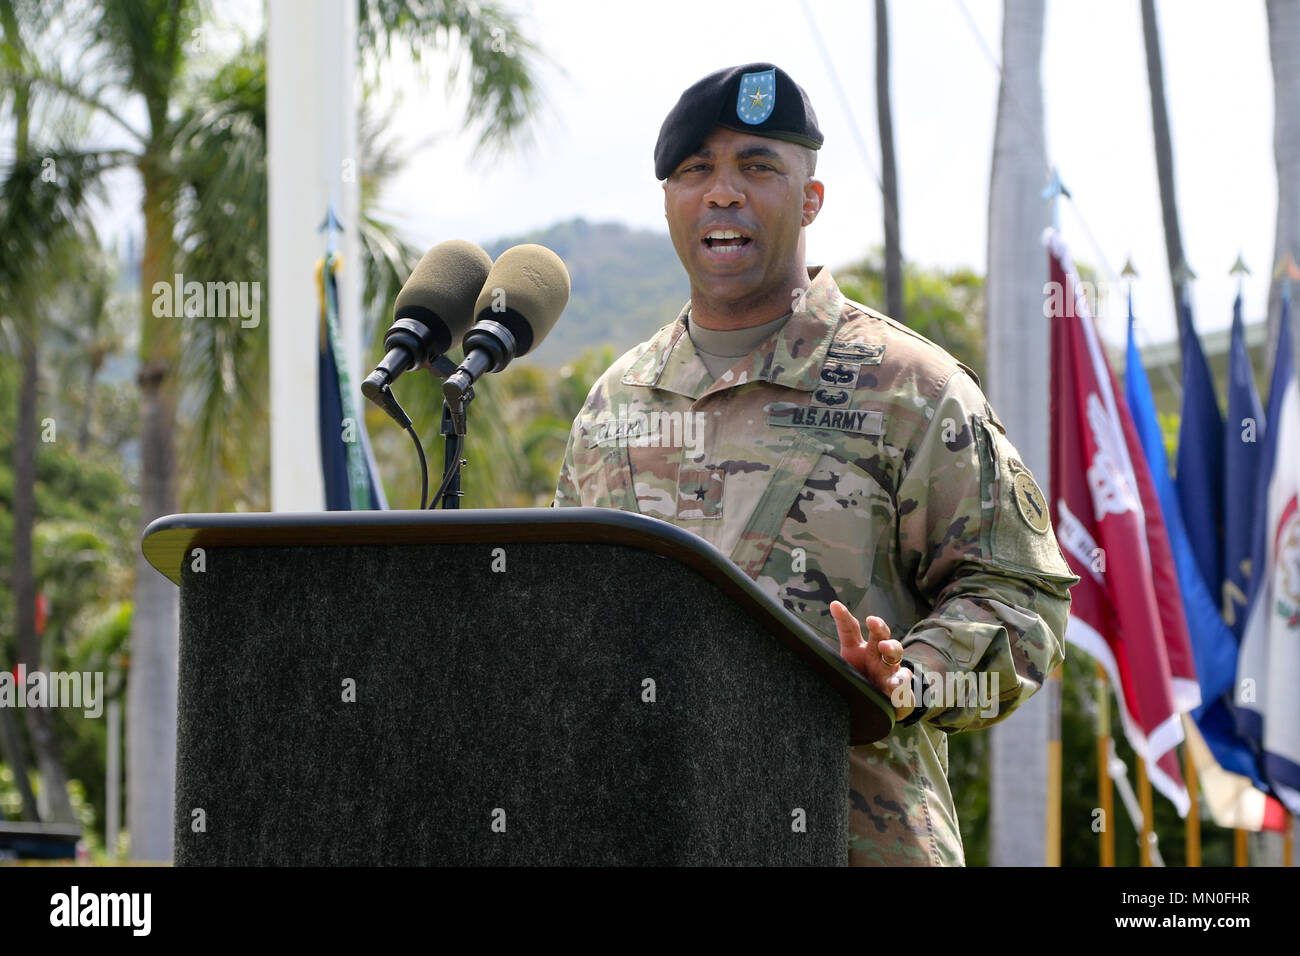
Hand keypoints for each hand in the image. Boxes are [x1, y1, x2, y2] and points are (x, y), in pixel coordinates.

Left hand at [829, 600, 914, 721]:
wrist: (879, 704)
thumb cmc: (858, 682)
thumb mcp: (841, 671)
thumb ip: (827, 664)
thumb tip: (802, 653)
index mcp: (856, 649)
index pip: (850, 629)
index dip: (843, 617)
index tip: (835, 605)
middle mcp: (874, 654)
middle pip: (878, 634)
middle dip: (877, 626)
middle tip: (872, 621)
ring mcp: (888, 668)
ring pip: (894, 652)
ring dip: (890, 648)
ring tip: (885, 647)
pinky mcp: (899, 685)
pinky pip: (902, 680)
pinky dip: (899, 681)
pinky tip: (894, 683)